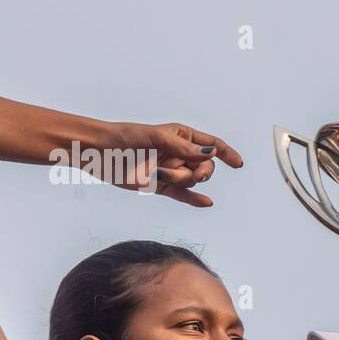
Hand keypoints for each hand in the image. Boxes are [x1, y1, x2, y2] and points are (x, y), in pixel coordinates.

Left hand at [98, 122, 243, 205]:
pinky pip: (182, 195)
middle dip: (202, 171)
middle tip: (195, 174)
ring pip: (191, 182)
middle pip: (205, 166)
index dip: (227, 153)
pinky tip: (207, 203)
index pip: (212, 144)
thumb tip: (211, 153)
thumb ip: (184, 147)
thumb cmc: (125, 137)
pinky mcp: (161, 186)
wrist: (100, 153)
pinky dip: (194, 200)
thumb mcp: (157, 138)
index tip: (238, 164)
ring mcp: (171, 170)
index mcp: (182, 136)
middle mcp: (179, 153)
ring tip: (158, 172)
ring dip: (179, 179)